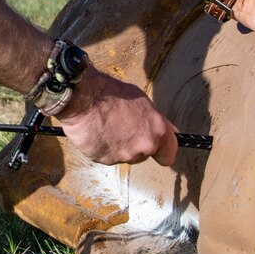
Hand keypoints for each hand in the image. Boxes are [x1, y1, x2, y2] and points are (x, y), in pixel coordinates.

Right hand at [53, 68, 178, 166]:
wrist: (84, 98)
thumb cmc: (112, 93)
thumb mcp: (141, 101)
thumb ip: (155, 120)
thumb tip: (170, 130)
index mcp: (157, 131)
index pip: (169, 154)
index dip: (162, 151)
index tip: (157, 149)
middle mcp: (144, 147)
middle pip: (143, 154)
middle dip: (135, 145)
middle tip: (122, 127)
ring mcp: (124, 155)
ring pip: (124, 156)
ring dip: (117, 146)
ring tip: (106, 127)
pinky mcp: (105, 160)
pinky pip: (106, 157)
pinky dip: (102, 148)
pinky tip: (96, 132)